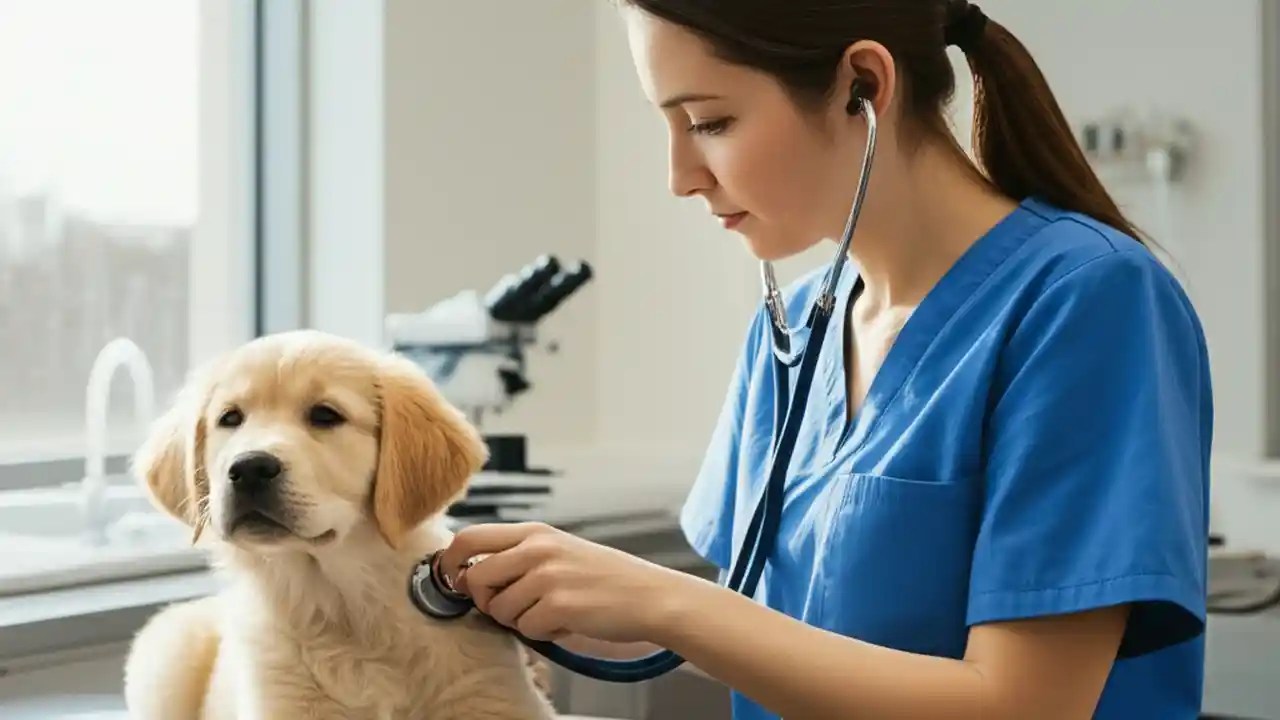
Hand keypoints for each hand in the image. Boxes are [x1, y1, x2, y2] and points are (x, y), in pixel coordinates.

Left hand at [438, 522, 694, 644]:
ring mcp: (547, 576)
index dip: (451, 562)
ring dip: (520, 620)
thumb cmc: (602, 577)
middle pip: (477, 578)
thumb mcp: (558, 551)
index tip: (453, 580)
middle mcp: (537, 548)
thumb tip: (468, 576)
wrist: (648, 595)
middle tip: (512, 607)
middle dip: (486, 601)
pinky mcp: (558, 605)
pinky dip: (543, 633)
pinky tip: (567, 621)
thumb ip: (517, 556)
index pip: (470, 537)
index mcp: (534, 532)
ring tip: (551, 611)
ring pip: (500, 609)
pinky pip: (526, 629)